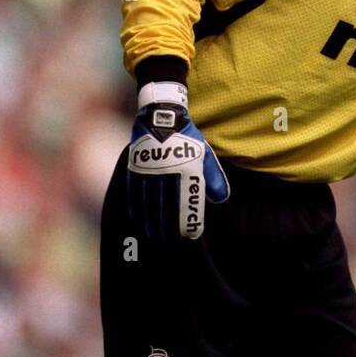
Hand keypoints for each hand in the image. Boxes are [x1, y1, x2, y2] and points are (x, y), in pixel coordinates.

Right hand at [126, 82, 229, 240]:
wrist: (162, 115)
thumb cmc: (188, 138)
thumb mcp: (205, 154)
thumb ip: (213, 178)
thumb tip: (220, 200)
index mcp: (186, 169)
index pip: (188, 202)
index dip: (189, 220)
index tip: (191, 234)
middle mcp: (167, 171)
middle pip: (167, 206)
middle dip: (168, 227)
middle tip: (169, 242)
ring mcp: (149, 169)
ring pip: (149, 202)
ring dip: (151, 221)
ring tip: (153, 236)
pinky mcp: (136, 166)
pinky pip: (134, 191)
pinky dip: (136, 206)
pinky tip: (138, 218)